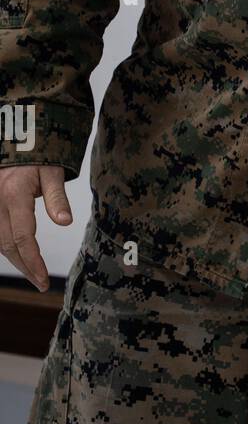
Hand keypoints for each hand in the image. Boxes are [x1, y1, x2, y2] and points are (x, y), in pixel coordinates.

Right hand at [0, 165, 70, 291]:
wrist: (15, 139)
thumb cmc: (37, 155)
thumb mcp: (52, 171)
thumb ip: (57, 197)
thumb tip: (65, 223)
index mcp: (15, 194)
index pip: (23, 236)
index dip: (33, 260)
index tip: (43, 279)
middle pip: (8, 244)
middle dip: (25, 266)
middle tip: (41, 283)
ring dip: (15, 260)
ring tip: (33, 273)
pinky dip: (6, 247)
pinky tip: (18, 257)